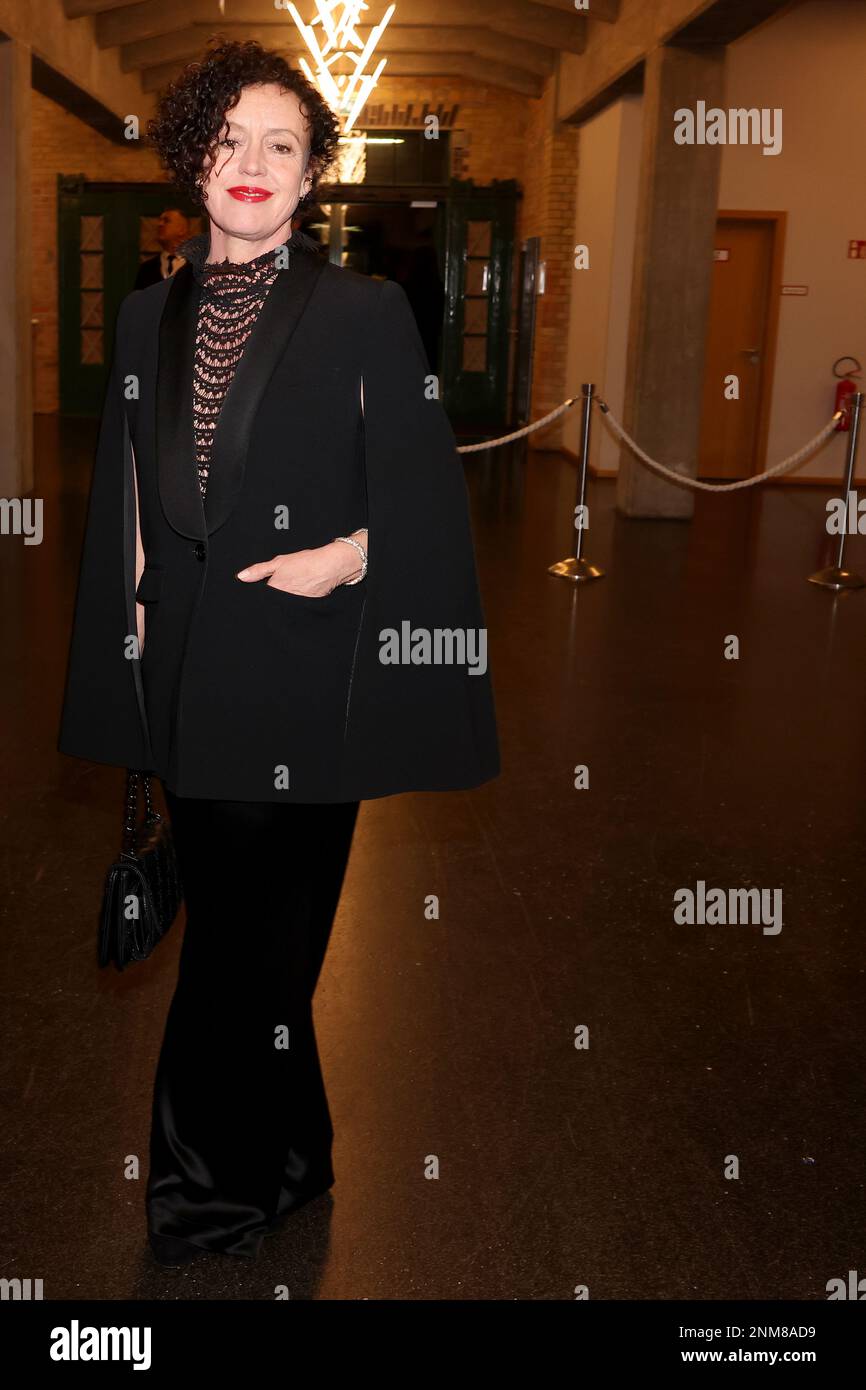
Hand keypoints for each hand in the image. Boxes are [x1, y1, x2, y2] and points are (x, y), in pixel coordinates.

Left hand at [236, 531, 366, 595]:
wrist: (330, 567)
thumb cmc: (305, 562)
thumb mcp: (279, 562)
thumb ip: (259, 570)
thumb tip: (241, 577)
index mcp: (274, 588)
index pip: (261, 597)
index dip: (259, 594)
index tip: (260, 590)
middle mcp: (283, 600)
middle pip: (272, 603)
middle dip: (271, 599)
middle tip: (281, 587)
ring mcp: (295, 605)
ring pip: (283, 606)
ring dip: (284, 601)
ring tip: (293, 588)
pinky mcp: (305, 607)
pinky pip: (295, 608)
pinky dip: (295, 603)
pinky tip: (300, 593)